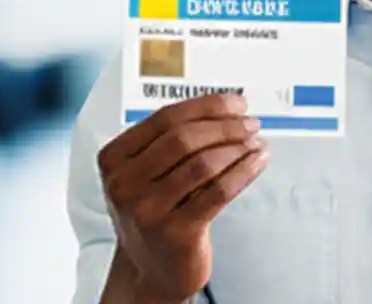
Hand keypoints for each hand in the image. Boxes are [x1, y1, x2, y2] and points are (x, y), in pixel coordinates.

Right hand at [98, 93, 267, 300]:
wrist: (151, 269)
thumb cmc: (154, 212)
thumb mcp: (145, 173)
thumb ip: (171, 140)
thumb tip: (224, 108)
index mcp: (114, 159)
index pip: (165, 118)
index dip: (207, 106)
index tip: (235, 103)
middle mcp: (125, 184)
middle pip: (183, 138)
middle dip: (225, 126)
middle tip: (250, 124)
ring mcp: (148, 211)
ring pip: (203, 164)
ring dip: (237, 148)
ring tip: (255, 143)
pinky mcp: (175, 233)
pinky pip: (218, 192)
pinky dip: (243, 171)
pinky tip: (257, 163)